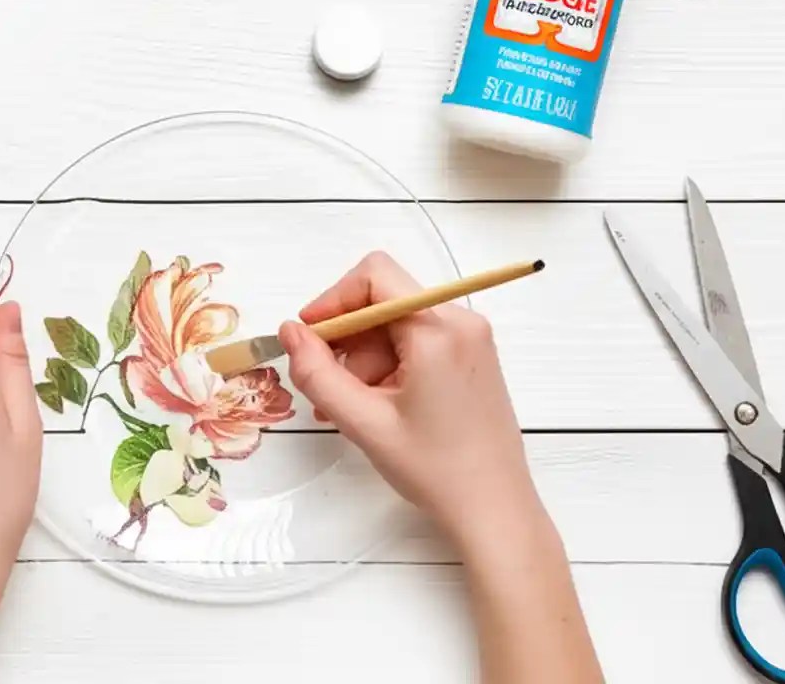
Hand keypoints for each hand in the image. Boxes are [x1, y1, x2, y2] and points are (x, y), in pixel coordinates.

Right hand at [278, 253, 539, 540]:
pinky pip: (416, 344)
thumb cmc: (436, 469)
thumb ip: (318, 373)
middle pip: (383, 302)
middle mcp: (461, 322)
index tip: (309, 338)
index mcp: (439, 329)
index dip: (333, 300)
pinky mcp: (471, 359)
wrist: (494, 509)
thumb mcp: (364, 422)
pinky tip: (377, 409)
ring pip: (397, 326)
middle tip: (327, 390)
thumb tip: (289, 332)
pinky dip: (388, 368)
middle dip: (348, 341)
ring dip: (365, 361)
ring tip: (352, 412)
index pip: (375, 275)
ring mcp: (471, 340)